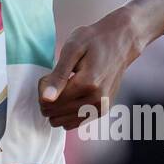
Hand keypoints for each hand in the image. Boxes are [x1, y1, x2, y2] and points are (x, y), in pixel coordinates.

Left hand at [38, 8, 143, 129]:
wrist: (120, 42)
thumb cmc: (94, 41)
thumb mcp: (72, 49)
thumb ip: (58, 75)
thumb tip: (46, 98)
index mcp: (87, 84)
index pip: (50, 102)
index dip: (43, 89)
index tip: (49, 75)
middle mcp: (96, 100)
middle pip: (55, 114)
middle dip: (48, 98)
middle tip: (56, 79)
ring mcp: (101, 108)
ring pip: (63, 122)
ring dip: (57, 106)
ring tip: (65, 86)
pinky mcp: (102, 111)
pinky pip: (75, 122)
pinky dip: (67, 111)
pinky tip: (72, 94)